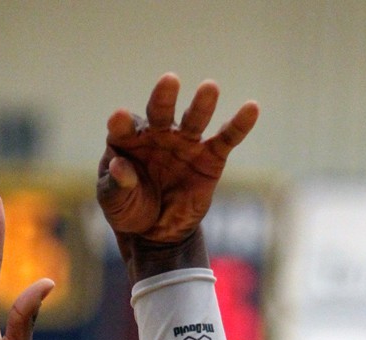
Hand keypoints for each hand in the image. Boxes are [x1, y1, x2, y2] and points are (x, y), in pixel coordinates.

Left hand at [97, 73, 257, 266]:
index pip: (124, 126)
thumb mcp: (114, 202)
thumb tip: (120, 168)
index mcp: (128, 139)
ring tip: (209, 88)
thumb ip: (115, 185)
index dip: (121, 123)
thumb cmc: (129, 208)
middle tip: (169, 81)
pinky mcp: (210, 158)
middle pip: (160, 112)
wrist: (156, 232)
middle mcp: (157, 133)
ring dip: (201, 105)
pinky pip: (226, 139)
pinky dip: (239, 124)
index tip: (119, 119)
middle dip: (164, 98)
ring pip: (194, 120)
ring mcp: (185, 143)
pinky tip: (251, 108)